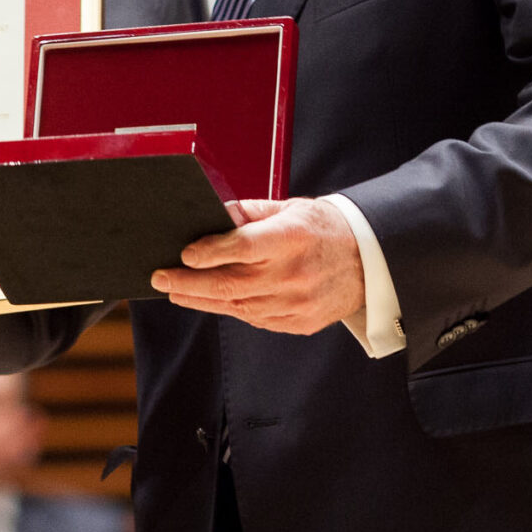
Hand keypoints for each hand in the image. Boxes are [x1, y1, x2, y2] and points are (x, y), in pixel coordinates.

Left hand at [153, 196, 363, 335]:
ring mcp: (298, 303)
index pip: (242, 247)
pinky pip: (255, 320)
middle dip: (187, 282)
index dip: (209, 252)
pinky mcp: (300, 323)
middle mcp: (294, 274)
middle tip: (159, 278)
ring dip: (200, 300)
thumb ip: (248, 213)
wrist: (371, 261)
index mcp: (292, 238)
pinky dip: (229, 310)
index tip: (184, 253)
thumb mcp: (289, 208)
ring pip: (237, 307)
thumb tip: (211, 217)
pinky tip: (209, 301)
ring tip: (175, 291)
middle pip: (230, 284)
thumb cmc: (323, 229)